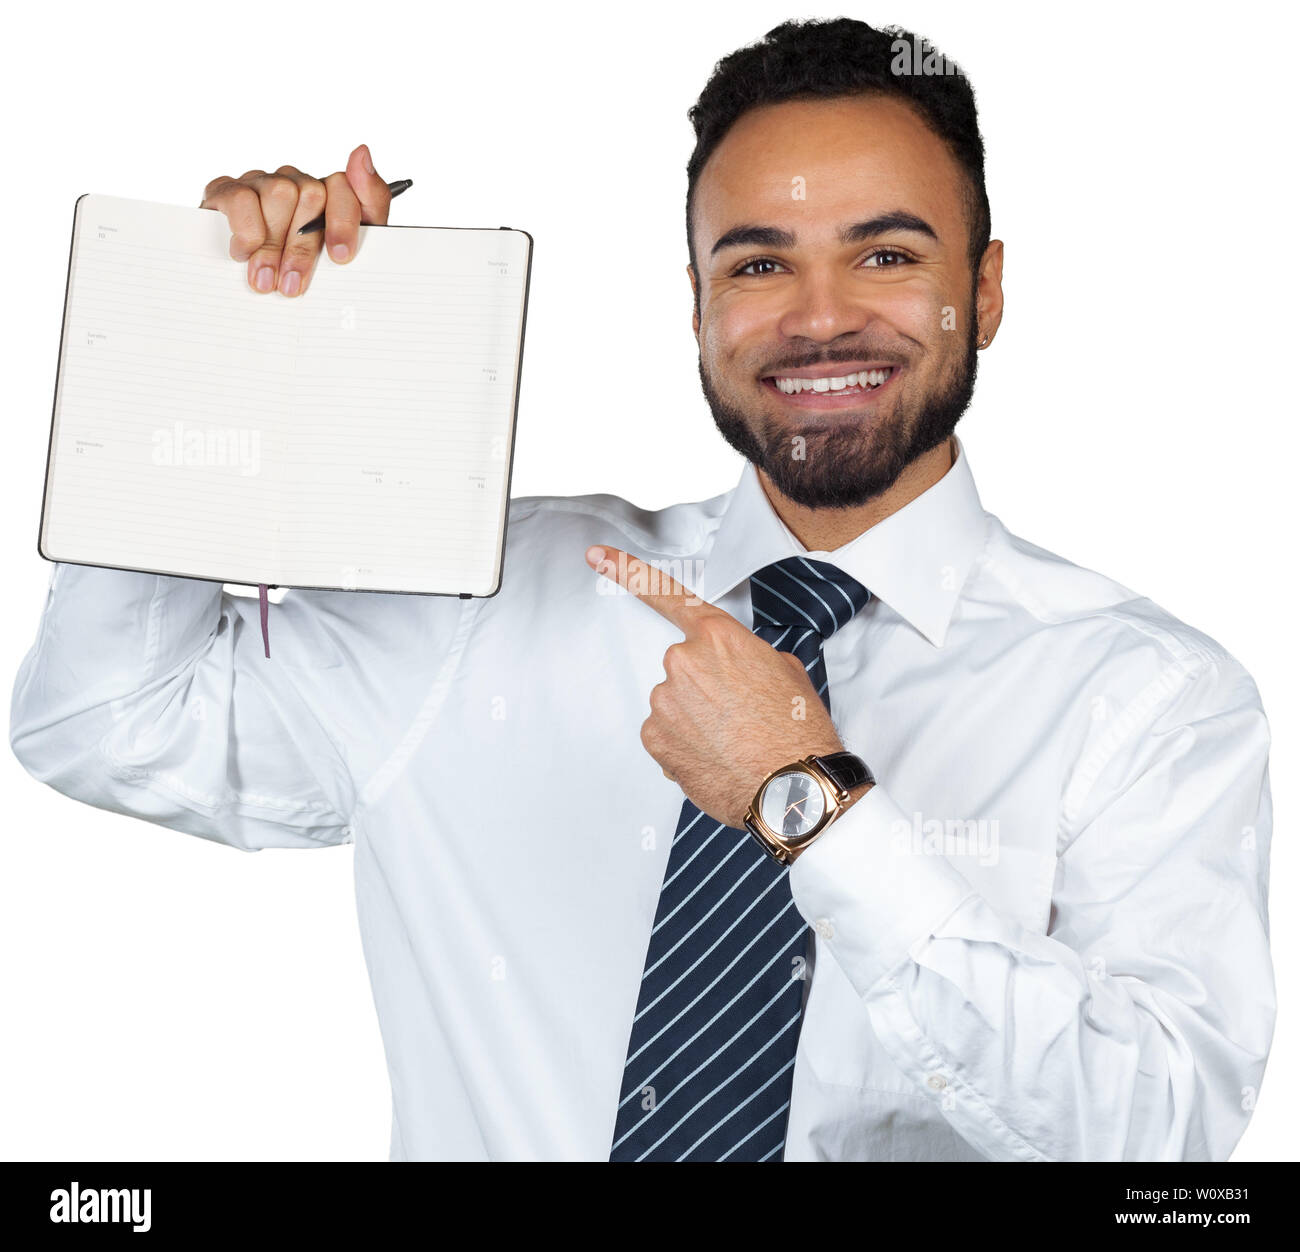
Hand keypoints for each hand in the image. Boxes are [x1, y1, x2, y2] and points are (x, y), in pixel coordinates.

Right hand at [199, 143, 392, 297]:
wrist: (248, 289)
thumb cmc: (304, 268)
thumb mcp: (347, 249)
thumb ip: (369, 203)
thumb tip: (362, 153)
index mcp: (325, 194)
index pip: (343, 187)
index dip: (343, 222)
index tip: (341, 257)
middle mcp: (294, 182)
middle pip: (310, 194)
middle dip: (303, 248)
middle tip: (293, 285)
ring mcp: (261, 183)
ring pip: (279, 194)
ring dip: (273, 246)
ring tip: (267, 280)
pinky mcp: (227, 190)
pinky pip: (242, 199)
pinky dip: (246, 232)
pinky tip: (244, 253)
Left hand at [587, 545, 847, 829]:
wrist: (792, 788)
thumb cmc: (797, 731)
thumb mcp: (785, 670)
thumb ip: (745, 655)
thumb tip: (733, 669)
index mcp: (717, 637)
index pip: (666, 595)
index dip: (626, 571)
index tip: (596, 556)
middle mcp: (682, 662)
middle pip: (683, 667)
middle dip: (705, 687)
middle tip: (740, 715)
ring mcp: (663, 701)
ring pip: (673, 703)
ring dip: (695, 719)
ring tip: (733, 742)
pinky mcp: (654, 739)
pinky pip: (665, 734)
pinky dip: (683, 746)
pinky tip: (715, 758)